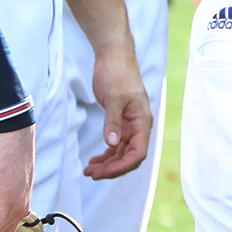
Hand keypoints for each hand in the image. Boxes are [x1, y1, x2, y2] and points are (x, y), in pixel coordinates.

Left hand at [84, 45, 152, 179]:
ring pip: (122, 153)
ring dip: (107, 164)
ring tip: (89, 170)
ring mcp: (130, 125)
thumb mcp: (114, 98)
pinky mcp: (120, 121)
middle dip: (112, 168)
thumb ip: (113, 121)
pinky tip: (94, 159)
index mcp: (142, 121)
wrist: (114, 57)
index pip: (137, 153)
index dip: (122, 166)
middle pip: (129, 156)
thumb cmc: (117, 74)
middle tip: (91, 174)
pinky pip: (116, 145)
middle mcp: (139, 126)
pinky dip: (106, 154)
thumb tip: (111, 144)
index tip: (103, 172)